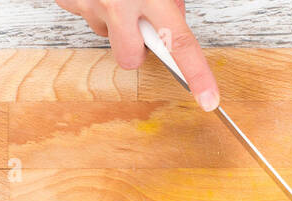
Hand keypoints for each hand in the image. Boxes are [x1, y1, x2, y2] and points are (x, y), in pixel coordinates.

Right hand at [56, 0, 218, 109]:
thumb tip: (174, 12)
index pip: (179, 44)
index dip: (197, 74)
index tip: (208, 99)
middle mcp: (117, 4)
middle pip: (130, 58)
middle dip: (135, 46)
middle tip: (139, 18)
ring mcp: (88, 4)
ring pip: (104, 34)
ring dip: (112, 19)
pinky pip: (84, 14)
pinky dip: (92, 3)